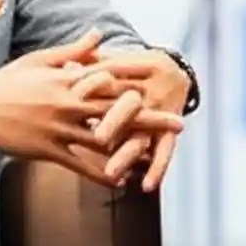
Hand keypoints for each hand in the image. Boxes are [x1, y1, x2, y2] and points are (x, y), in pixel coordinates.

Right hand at [0, 31, 183, 186]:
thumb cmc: (7, 82)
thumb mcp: (40, 59)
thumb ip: (74, 49)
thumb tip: (99, 34)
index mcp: (69, 78)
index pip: (112, 79)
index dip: (140, 83)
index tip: (164, 84)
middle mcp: (69, 102)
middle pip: (117, 109)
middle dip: (149, 117)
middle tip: (177, 122)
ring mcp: (59, 127)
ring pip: (103, 139)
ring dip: (131, 148)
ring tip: (156, 155)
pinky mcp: (48, 149)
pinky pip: (80, 164)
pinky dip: (101, 172)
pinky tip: (119, 180)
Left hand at [88, 49, 190, 191]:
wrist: (178, 73)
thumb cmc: (138, 67)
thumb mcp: (121, 59)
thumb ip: (95, 62)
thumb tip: (67, 66)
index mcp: (142, 67)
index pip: (117, 75)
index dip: (95, 84)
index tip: (76, 95)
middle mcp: (154, 91)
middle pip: (132, 107)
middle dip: (115, 121)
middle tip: (98, 138)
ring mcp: (162, 114)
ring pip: (143, 135)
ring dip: (128, 155)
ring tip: (111, 172)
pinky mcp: (170, 132)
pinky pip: (165, 152)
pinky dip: (158, 169)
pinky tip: (147, 186)